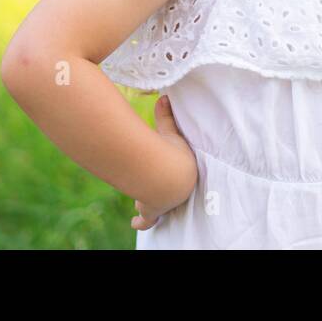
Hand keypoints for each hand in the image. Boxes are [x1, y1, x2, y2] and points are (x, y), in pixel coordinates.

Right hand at [131, 94, 193, 230]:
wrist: (167, 175)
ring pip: (158, 205)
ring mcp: (165, 202)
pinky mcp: (152, 210)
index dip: (177, 173)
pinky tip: (135, 223)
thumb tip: (163, 97)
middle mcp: (178, 191)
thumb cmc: (171, 153)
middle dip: (164, 189)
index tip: (173, 171)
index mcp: (186, 173)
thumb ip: (166, 117)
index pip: (183, 174)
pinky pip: (147, 221)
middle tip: (158, 186)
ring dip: (151, 203)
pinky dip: (141, 223)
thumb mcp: (169, 133)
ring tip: (143, 204)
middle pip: (171, 192)